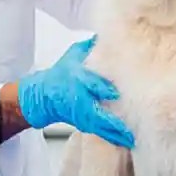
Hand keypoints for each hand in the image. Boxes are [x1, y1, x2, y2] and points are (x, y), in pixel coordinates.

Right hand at [18, 37, 134, 148]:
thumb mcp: (75, 54)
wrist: (42, 96)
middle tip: (132, 125)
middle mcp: (80, 98)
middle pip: (98, 110)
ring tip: (132, 139)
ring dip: (116, 133)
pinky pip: (100, 132)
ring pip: (100, 126)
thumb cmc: (61, 73)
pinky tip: (126, 141)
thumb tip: (114, 33)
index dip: (103, 88)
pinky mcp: (84, 124)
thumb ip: (93, 46)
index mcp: (78, 78)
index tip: (117, 92)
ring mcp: (82, 114)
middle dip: (113, 119)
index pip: (91, 83)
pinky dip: (112, 137)